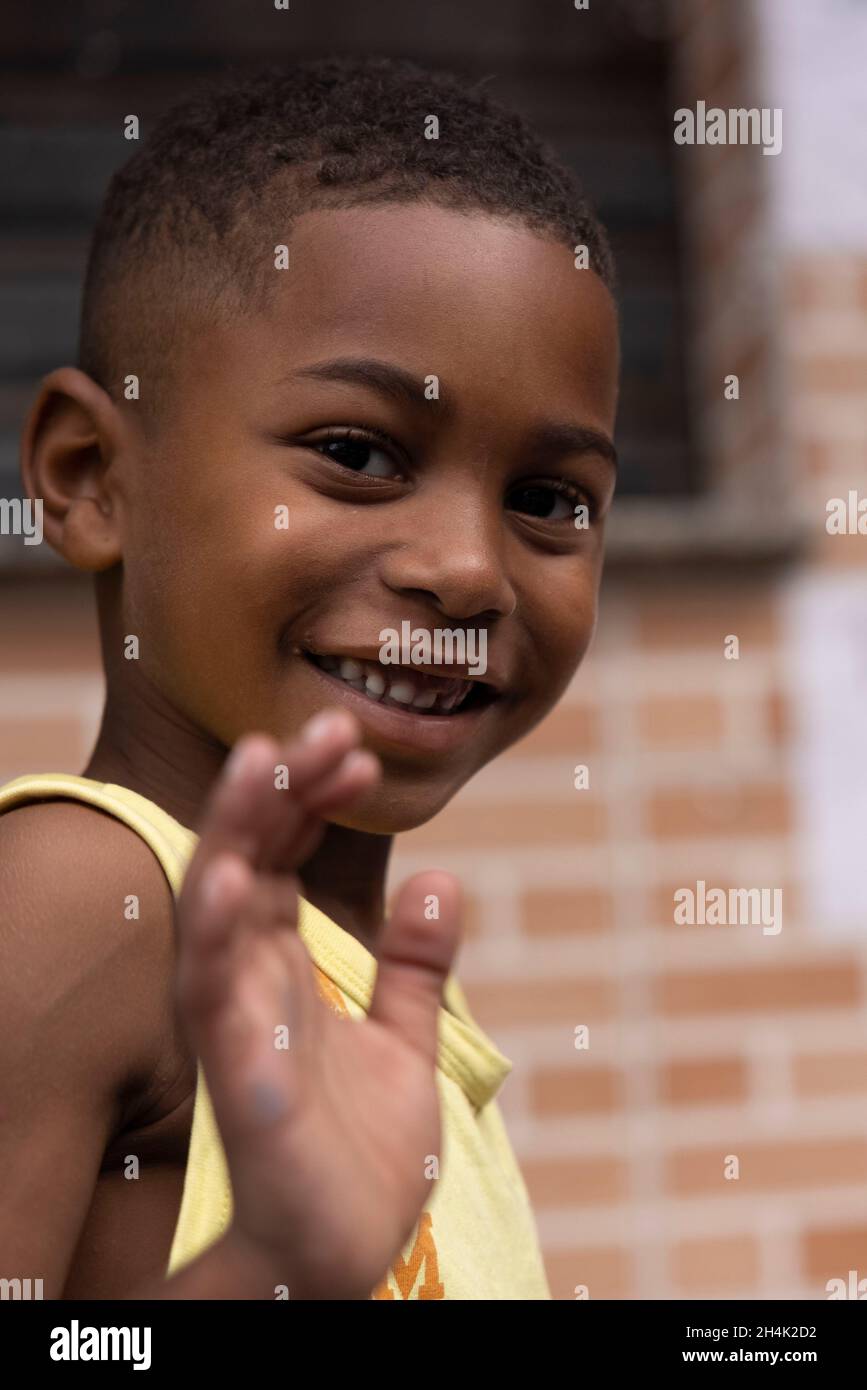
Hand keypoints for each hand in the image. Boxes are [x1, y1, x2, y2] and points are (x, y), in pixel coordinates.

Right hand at [175, 710, 461, 1298]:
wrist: (346, 1254)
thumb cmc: (359, 1150)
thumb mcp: (405, 1037)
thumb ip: (415, 962)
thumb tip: (442, 877)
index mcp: (286, 965)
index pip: (287, 855)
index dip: (314, 794)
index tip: (358, 744)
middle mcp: (252, 980)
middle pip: (249, 859)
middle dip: (281, 787)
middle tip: (328, 724)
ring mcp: (239, 1022)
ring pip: (217, 908)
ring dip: (235, 831)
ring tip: (262, 758)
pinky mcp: (239, 1076)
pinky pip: (210, 997)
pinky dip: (216, 934)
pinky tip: (232, 877)